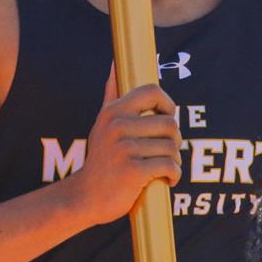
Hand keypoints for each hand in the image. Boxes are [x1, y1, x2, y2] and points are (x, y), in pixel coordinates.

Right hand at [68, 72, 181, 225]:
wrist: (86, 197)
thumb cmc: (101, 160)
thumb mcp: (102, 124)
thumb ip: (111, 94)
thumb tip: (115, 63)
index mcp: (113, 112)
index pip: (152, 91)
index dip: (168, 105)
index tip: (166, 119)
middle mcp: (117, 126)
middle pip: (170, 124)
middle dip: (175, 141)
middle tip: (166, 153)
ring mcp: (124, 149)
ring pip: (172, 148)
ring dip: (175, 161)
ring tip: (164, 169)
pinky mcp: (132, 171)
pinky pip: (169, 166)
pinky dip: (174, 176)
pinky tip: (166, 180)